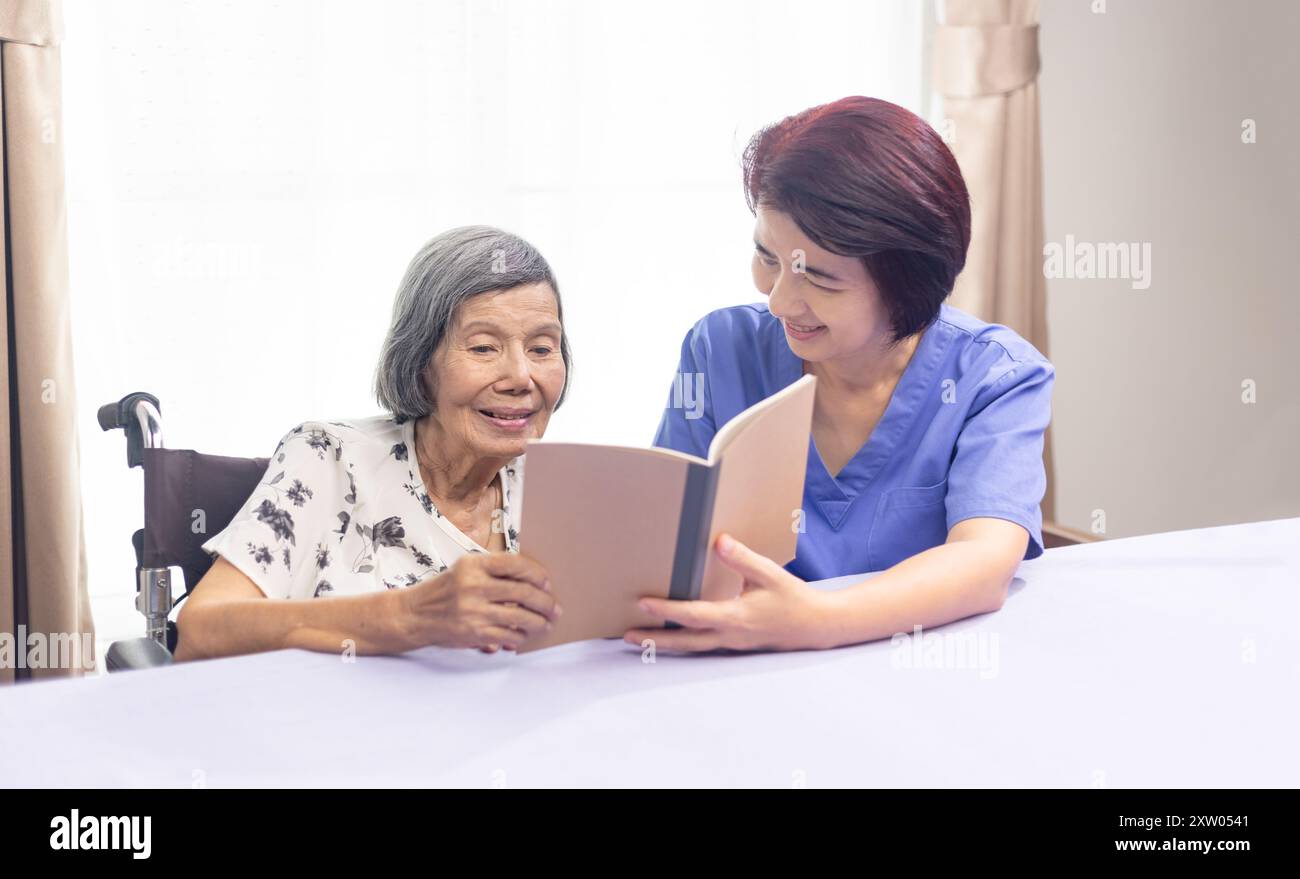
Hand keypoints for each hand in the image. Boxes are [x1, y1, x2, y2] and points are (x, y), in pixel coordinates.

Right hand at [394, 552, 560, 651]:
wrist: (414, 614)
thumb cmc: (445, 590)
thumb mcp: (465, 569)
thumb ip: (494, 571)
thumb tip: (532, 582)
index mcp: (474, 565)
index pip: (515, 564)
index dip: (537, 574)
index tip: (546, 583)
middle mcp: (474, 586)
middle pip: (523, 592)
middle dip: (545, 602)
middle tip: (554, 608)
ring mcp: (474, 611)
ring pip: (520, 617)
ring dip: (539, 622)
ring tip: (546, 624)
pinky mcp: (473, 633)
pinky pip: (508, 635)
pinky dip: (520, 636)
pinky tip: (523, 635)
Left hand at [624, 533, 832, 652]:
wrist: (817, 626)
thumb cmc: (794, 599)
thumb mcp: (769, 575)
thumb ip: (743, 559)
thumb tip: (719, 541)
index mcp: (735, 618)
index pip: (692, 615)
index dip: (665, 610)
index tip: (642, 602)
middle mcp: (729, 635)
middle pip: (685, 641)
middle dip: (655, 638)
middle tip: (627, 634)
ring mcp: (732, 643)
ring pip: (692, 646)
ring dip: (666, 642)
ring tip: (640, 637)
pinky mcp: (735, 644)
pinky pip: (703, 644)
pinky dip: (684, 641)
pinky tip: (674, 633)